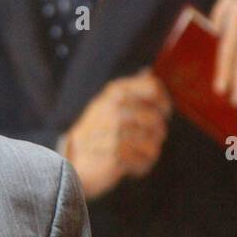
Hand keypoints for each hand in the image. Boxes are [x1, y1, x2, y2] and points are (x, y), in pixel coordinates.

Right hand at [63, 69, 172, 199]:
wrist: (73, 159)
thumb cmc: (96, 130)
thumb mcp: (108, 102)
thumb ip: (131, 87)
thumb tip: (149, 71)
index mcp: (116, 92)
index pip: (153, 87)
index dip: (164, 102)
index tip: (163, 112)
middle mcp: (116, 108)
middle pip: (156, 119)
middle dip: (157, 133)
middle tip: (147, 139)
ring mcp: (115, 131)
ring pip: (154, 142)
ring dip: (149, 151)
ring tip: (137, 152)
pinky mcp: (117, 153)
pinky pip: (146, 160)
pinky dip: (142, 165)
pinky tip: (131, 164)